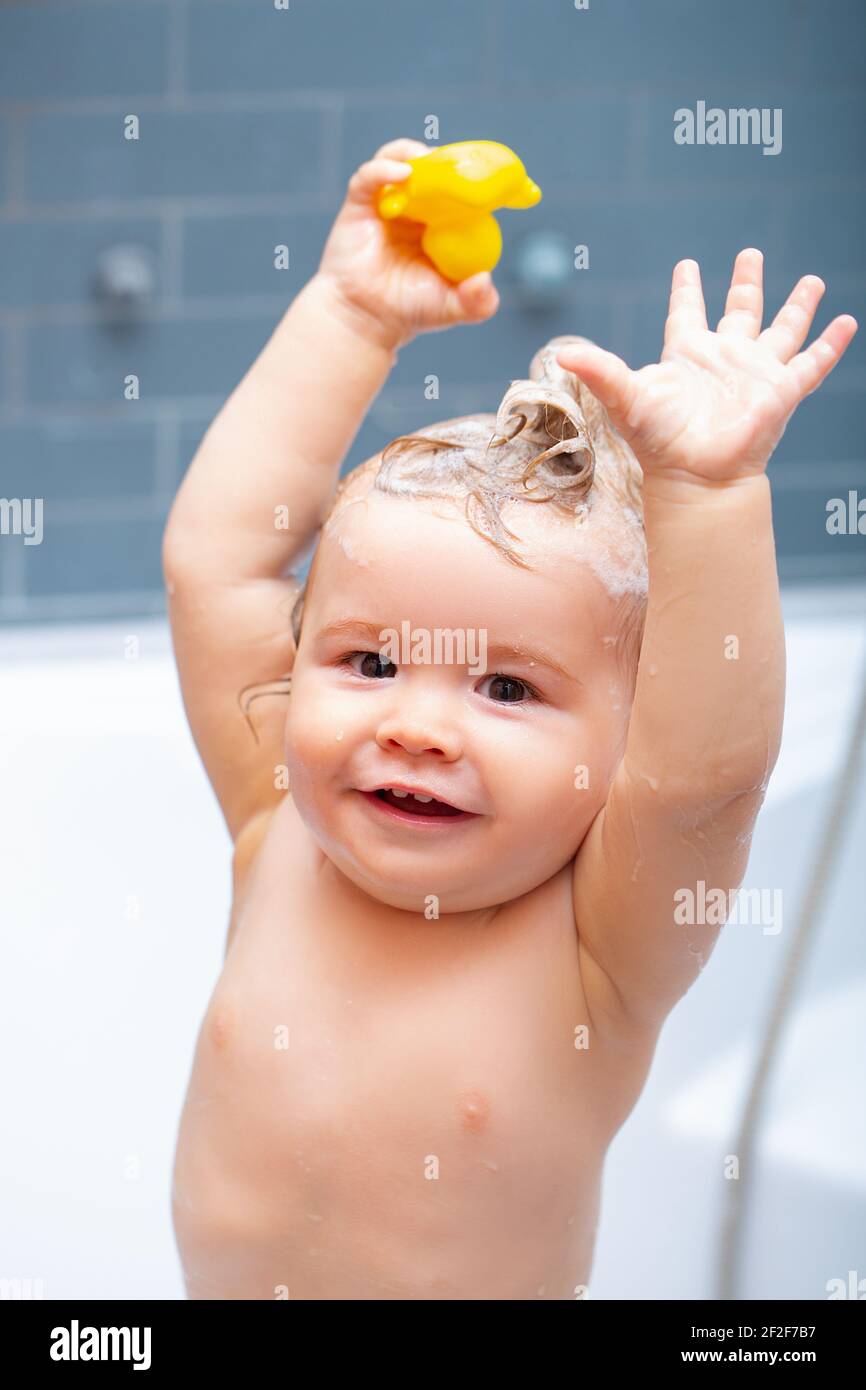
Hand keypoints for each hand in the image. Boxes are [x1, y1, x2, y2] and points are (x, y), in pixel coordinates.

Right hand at [317, 137, 499, 350]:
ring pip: (400, 160)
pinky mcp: (359, 205)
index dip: (472, 177)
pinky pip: (369, 177)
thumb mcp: (453, 308)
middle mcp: (414, 207)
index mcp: (440, 222)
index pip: (458, 189)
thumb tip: (484, 279)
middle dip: (445, 159)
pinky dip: (384, 169)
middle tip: (459, 162)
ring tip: (427, 160)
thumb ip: (478, 302)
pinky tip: (402, 174)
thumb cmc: (410, 311)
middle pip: (431, 167)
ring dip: (414, 154)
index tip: (490, 174)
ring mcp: (386, 203)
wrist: (366, 320)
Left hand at [555, 249, 857, 482]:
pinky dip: (831, 343)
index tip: (688, 264)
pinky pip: (812, 362)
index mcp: (687, 355)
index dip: (687, 288)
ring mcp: (755, 373)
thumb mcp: (625, 397)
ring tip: (812, 281)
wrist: (697, 477)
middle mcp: (723, 359)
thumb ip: (598, 370)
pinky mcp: (782, 391)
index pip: (686, 312)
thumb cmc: (659, 441)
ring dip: (798, 306)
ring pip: (782, 329)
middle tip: (750, 254)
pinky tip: (847, 321)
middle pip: (739, 311)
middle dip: (746, 283)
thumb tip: (561, 354)